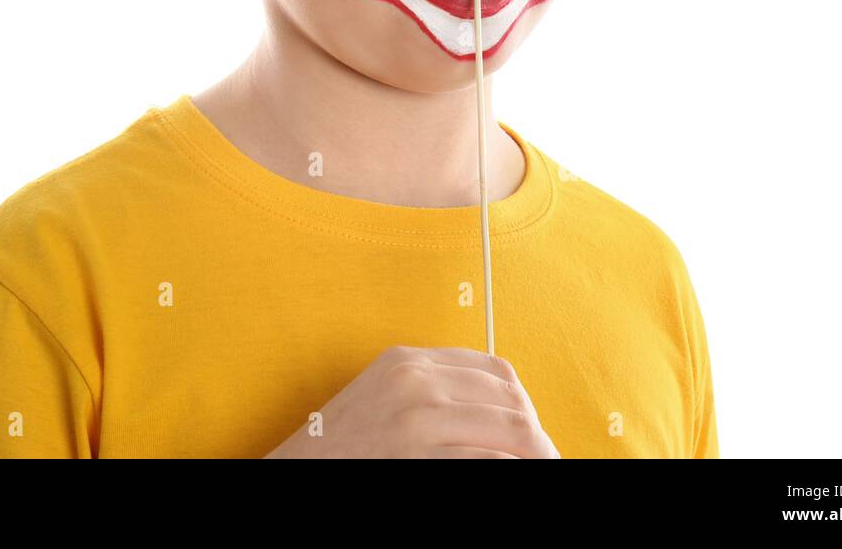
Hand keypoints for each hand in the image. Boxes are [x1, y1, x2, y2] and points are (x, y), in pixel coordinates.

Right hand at [263, 344, 560, 458]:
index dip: (523, 405)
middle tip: (549, 462)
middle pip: (510, 399)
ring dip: (537, 456)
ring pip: (512, 432)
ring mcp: (417, 418)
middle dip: (537, 435)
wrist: (292, 476)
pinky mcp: (418, 455)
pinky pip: (491, 462)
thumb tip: (494, 416)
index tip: (533, 436)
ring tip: (547, 471)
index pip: (494, 371)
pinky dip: (513, 471)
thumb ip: (427, 396)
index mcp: (407, 361)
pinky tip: (518, 478)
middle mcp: (415, 380)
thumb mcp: (380, 405)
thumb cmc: (338, 453)